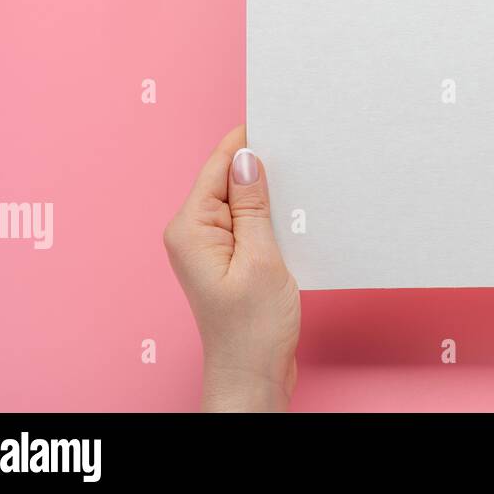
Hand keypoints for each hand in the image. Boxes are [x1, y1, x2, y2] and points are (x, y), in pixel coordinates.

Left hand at [164, 127, 300, 411]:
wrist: (253, 375)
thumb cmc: (253, 328)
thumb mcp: (261, 258)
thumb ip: (252, 205)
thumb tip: (246, 158)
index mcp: (190, 228)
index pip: (218, 166)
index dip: (247, 141)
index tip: (277, 118)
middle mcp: (193, 233)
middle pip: (229, 179)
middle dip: (262, 167)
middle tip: (302, 153)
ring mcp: (210, 246)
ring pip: (242, 200)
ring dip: (269, 193)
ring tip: (302, 186)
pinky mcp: (229, 258)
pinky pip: (248, 221)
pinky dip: (270, 215)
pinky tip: (293, 216)